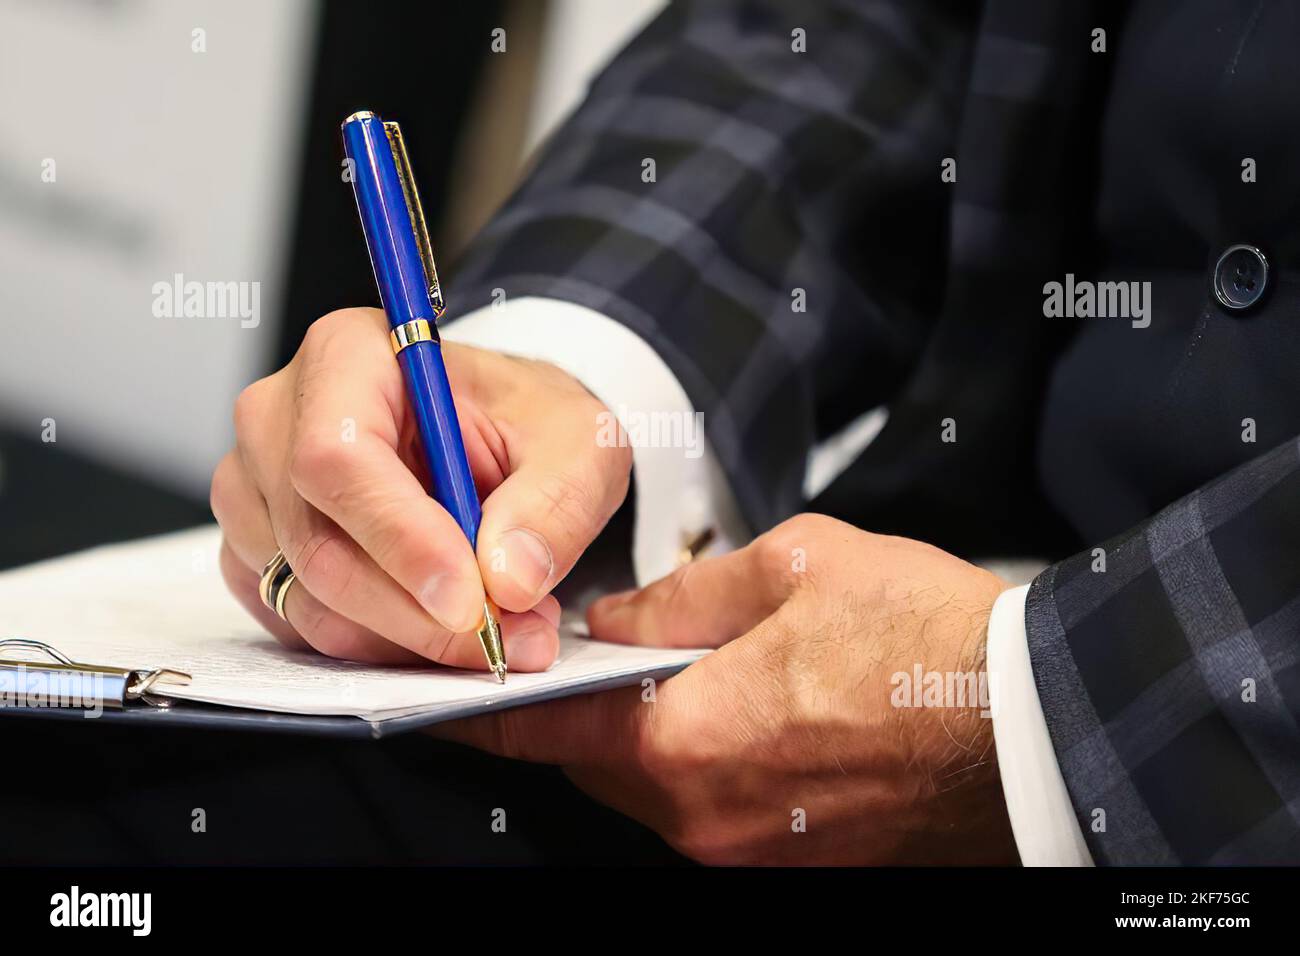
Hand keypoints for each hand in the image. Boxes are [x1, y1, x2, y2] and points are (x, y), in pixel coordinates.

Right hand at [211, 308, 630, 669]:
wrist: (503, 439)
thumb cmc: (526, 421)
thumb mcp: (581, 442)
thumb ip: (556, 503)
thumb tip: (510, 577)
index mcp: (347, 356)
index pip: (339, 456)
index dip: (401, 539)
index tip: (470, 598)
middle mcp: (280, 419)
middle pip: (318, 542)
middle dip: (421, 612)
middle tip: (513, 635)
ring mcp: (257, 489)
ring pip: (310, 599)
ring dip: (411, 639)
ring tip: (504, 629)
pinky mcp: (258, 551)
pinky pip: (301, 626)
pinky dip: (381, 647)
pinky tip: (446, 628)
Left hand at [433, 514, 1017, 863]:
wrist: (1038, 722)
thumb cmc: (925, 638)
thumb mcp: (794, 569)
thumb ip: (681, 598)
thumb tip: (617, 621)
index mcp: (689, 743)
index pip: (546, 734)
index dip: (491, 704)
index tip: (453, 686)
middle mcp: (707, 820)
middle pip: (598, 769)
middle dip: (584, 714)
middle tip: (589, 654)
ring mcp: (754, 851)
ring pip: (657, 792)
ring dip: (651, 737)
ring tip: (687, 672)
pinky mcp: (799, 858)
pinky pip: (715, 810)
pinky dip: (706, 763)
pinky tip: (749, 711)